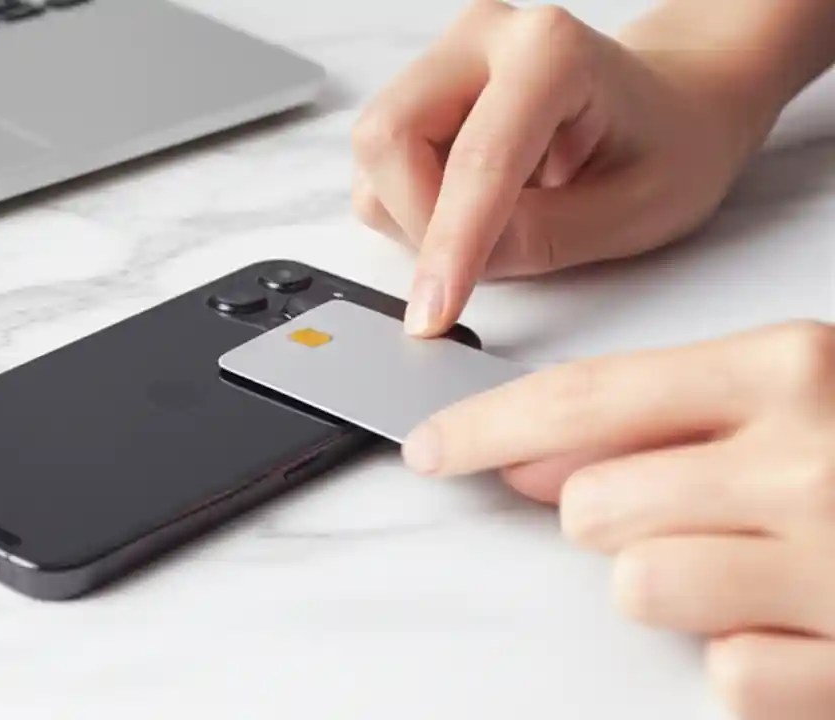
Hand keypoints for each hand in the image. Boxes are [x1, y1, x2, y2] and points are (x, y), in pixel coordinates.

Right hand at [352, 0, 768, 335]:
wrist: (676, 107)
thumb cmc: (670, 147)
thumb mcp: (632, 213)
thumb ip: (537, 240)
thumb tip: (454, 267)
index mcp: (552, 50)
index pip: (479, 158)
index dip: (451, 244)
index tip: (433, 313)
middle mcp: (485, 36)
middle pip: (389, 137)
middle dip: (418, 221)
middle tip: (472, 265)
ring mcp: (445, 60)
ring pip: (375, 155)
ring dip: (413, 216)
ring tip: (493, 225)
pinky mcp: (421, 92)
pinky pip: (379, 168)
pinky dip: (411, 208)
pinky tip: (473, 207)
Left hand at [401, 321, 834, 718]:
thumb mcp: (793, 391)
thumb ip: (662, 410)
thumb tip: (529, 453)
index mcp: (786, 371)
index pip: (581, 398)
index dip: (484, 426)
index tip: (432, 446)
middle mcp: (803, 464)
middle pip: (588, 504)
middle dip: (613, 514)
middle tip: (693, 509)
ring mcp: (830, 569)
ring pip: (637, 588)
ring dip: (676, 582)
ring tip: (751, 561)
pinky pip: (725, 675)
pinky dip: (751, 656)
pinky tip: (799, 618)